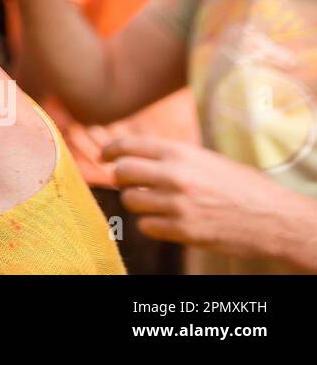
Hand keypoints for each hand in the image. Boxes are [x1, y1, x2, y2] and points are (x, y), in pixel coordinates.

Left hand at [103, 136, 312, 264]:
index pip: (128, 146)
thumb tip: (133, 155)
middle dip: (120, 178)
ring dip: (137, 202)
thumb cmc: (240, 186)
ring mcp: (177, 204)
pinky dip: (151, 224)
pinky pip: (146, 226)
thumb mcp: (205, 159)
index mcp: (180, 152)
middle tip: (127, 182)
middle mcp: (175, 175)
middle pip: (121, 173)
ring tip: (154, 203)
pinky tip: (166, 220)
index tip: (104, 157)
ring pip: (130, 201)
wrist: (274, 218)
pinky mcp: (183, 231)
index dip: (110, 151)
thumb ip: (171, 156)